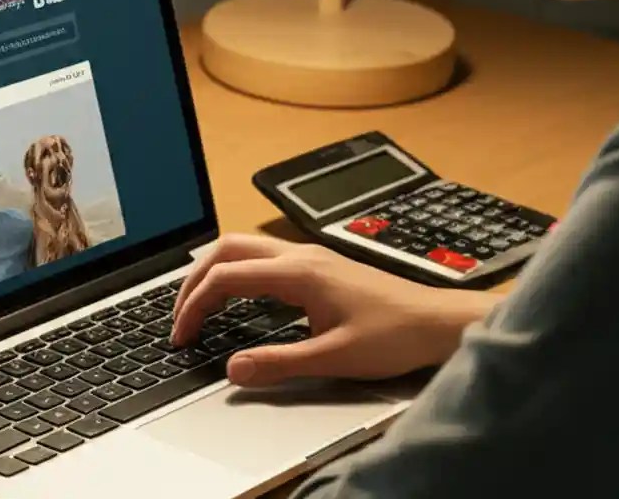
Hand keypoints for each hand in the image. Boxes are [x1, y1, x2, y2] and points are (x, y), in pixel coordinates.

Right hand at [171, 233, 499, 387]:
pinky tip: (238, 301)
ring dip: (214, 273)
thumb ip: (279, 363)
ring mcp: (310, 258)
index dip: (194, 305)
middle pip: (227, 249)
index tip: (182, 334)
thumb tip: (235, 369)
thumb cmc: (396, 335)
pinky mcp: (319, 267)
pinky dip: (236, 274)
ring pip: (244, 248)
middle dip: (194, 280)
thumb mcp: (333, 357)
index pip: (225, 276)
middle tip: (180, 316)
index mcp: (298, 273)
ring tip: (199, 307)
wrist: (438, 323)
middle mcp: (300, 256)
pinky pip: (263, 258)